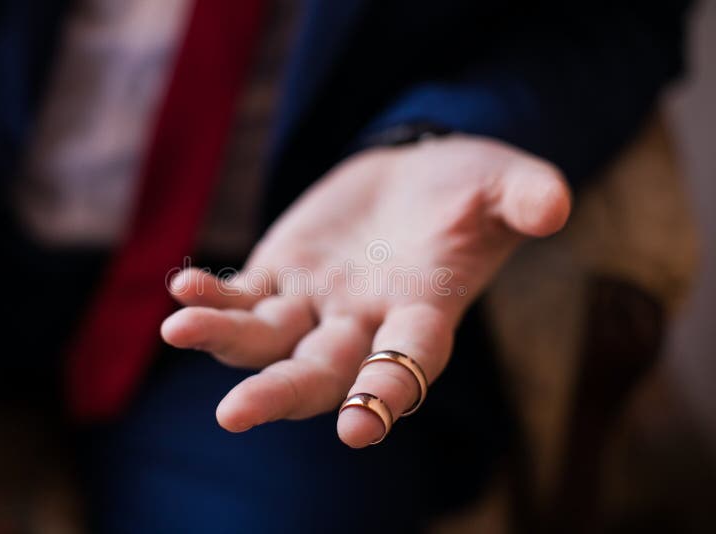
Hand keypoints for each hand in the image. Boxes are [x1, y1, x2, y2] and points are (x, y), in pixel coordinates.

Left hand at [161, 135, 570, 447]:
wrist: (416, 177)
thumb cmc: (469, 189)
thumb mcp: (503, 183)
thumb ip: (525, 196)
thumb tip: (553, 204)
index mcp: (423, 314)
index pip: (406, 365)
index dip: (385, 395)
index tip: (358, 428)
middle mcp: (363, 323)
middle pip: (320, 372)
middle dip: (281, 393)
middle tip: (235, 416)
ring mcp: (315, 304)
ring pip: (267, 340)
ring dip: (225, 339)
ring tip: (180, 329)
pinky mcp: (281, 275)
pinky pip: (244, 296)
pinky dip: (215, 295)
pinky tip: (184, 287)